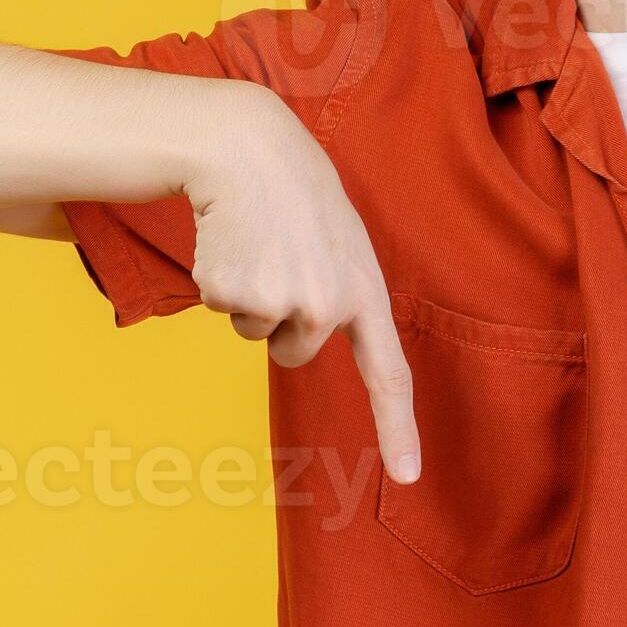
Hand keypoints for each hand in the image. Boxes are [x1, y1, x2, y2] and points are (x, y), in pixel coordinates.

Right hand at [187, 86, 419, 480]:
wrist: (249, 150)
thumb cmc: (298, 196)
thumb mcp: (343, 245)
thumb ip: (344, 296)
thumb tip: (313, 335)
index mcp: (365, 293)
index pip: (390, 373)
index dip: (398, 427)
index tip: (405, 476)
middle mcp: (327, 306)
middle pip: (294, 352)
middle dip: (281, 316)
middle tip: (283, 256)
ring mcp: (280, 301)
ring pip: (254, 331)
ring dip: (250, 293)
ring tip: (261, 242)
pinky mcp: (234, 294)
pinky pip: (223, 309)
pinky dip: (221, 280)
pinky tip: (234, 240)